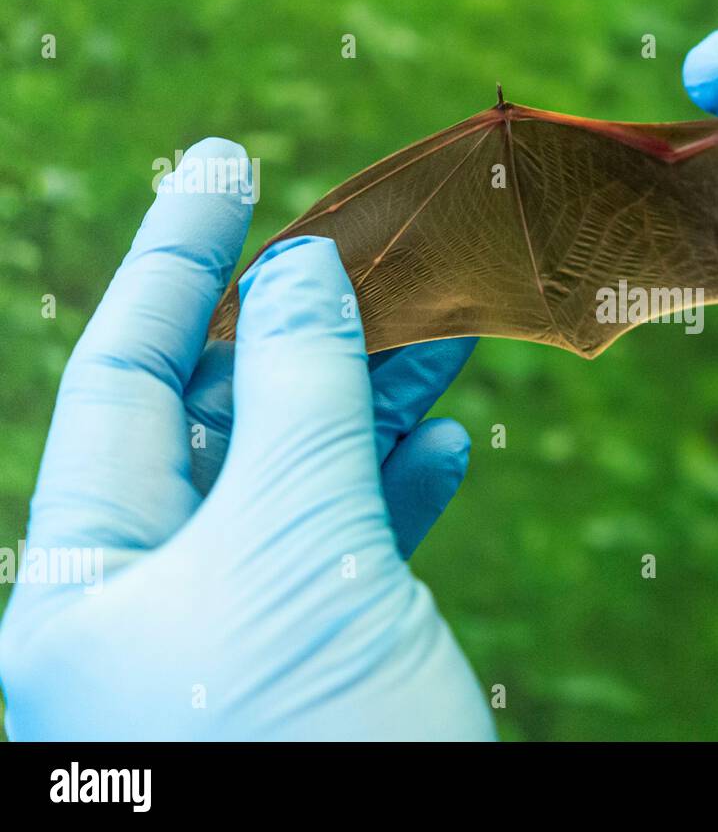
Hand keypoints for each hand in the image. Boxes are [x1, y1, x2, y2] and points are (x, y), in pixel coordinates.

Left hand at [0, 139, 493, 739]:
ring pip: (301, 476)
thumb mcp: (298, 548)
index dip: (177, 259)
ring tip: (443, 330)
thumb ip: (301, 396)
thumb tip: (303, 266)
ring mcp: (238, 631)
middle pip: (226, 420)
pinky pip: (352, 546)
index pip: (125, 378)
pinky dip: (402, 484)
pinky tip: (448, 438)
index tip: (227, 161)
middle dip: (305, 328)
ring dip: (372, 396)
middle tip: (378, 246)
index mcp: (82, 582)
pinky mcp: (320, 660)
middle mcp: (145, 602)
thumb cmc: (313, 744)